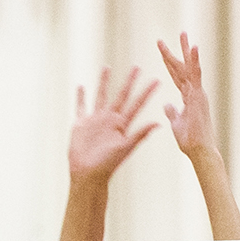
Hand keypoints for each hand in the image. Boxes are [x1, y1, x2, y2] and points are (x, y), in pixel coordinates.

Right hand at [68, 66, 157, 183]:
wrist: (87, 173)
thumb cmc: (107, 164)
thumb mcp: (125, 148)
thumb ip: (140, 134)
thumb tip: (158, 123)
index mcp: (122, 124)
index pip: (137, 104)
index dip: (147, 92)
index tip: (157, 80)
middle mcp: (110, 119)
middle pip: (121, 95)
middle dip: (129, 81)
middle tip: (137, 66)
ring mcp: (96, 120)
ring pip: (101, 95)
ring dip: (104, 82)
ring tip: (107, 67)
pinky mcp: (81, 124)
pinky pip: (81, 107)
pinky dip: (81, 97)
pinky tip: (81, 86)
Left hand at [159, 33, 217, 158]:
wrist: (199, 150)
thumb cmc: (189, 140)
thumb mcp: (176, 123)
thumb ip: (172, 112)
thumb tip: (167, 104)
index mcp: (187, 97)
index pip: (176, 75)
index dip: (169, 62)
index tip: (162, 49)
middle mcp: (193, 92)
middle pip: (183, 67)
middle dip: (177, 52)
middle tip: (174, 34)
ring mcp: (197, 93)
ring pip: (191, 67)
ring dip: (187, 51)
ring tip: (184, 34)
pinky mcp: (199, 96)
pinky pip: (196, 75)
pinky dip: (195, 61)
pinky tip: (193, 47)